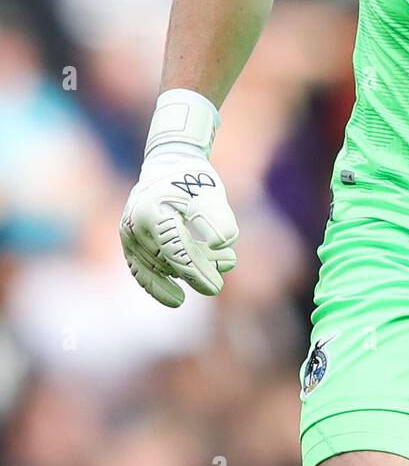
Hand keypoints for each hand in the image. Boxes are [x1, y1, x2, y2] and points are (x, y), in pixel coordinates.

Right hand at [120, 90, 237, 307]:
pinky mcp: (130, 244)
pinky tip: (178, 298)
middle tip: (219, 285)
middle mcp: (133, 227)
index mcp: (152, 212)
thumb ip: (218, 217)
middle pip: (168, 261)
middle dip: (197, 271)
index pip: (176, 252)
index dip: (197, 272)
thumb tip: (223, 244)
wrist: (169, 166)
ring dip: (189, 271)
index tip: (216, 288)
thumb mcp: (210, 193)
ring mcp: (128, 237)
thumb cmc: (192, 179)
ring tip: (221, 265)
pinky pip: (141, 272)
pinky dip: (158, 285)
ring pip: (159, 267)